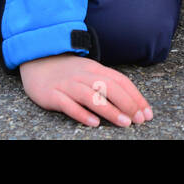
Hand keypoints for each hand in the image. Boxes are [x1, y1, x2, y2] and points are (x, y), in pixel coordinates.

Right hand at [19, 53, 151, 127]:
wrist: (36, 60)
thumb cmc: (67, 71)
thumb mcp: (89, 71)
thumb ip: (106, 82)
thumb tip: (130, 100)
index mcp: (95, 69)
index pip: (120, 81)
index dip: (136, 97)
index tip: (147, 113)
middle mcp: (83, 75)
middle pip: (109, 87)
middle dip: (127, 104)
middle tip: (139, 120)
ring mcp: (68, 84)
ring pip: (91, 96)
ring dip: (110, 110)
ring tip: (124, 123)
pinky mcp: (52, 94)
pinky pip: (68, 105)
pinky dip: (82, 114)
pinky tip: (94, 123)